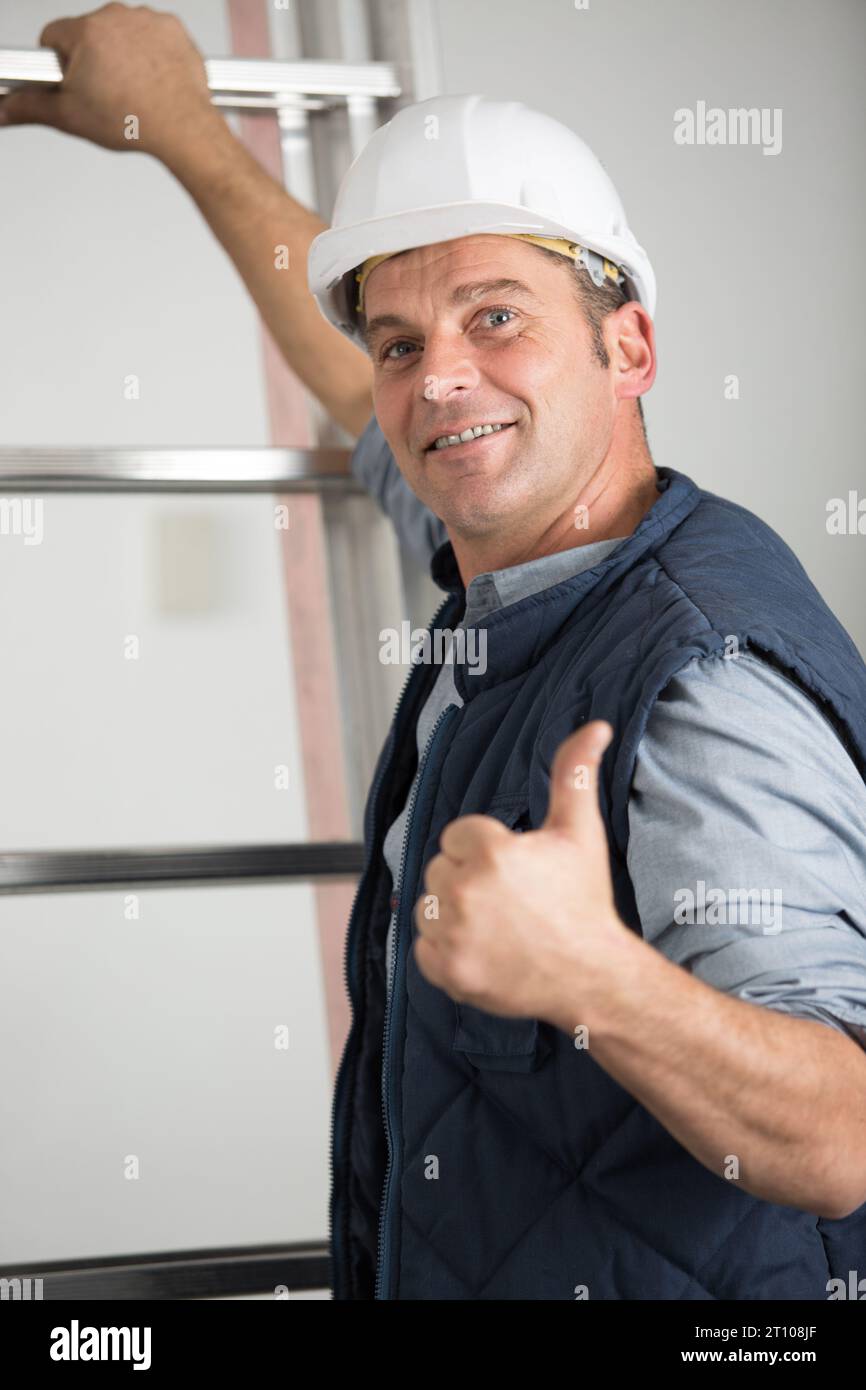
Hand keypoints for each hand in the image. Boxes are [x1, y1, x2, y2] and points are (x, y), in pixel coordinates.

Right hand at [0, 3, 218, 163]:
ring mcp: (146, 20)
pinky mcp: (172, 27)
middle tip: (105, 93)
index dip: (59, 64)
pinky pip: (152, 36)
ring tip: (132, 90)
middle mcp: (116, 17)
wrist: (184, 128)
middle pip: (89, 34)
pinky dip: (151, 54)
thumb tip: (5, 108)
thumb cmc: (134, 122)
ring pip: (121, 34)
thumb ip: (30, 107)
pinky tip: (153, 80)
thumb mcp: (71, 117)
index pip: (53, 36)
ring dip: (122, 56)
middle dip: (92, 60)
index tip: (72, 81)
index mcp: (85, 31)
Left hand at [413, 720, 629, 1021]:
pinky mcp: (447, 972)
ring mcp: (454, 934)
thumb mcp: (580, 830)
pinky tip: (484, 952)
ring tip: (498, 927)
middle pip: (439, 871)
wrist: (594, 975)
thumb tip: (596, 726)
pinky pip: (422, 949)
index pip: (456, 837)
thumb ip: (575, 772)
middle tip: (511, 903)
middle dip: (468, 882)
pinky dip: (445, 953)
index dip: (485, 853)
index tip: (515, 873)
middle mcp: (465, 890)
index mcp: (491, 850)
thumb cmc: (584, 902)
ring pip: (427, 909)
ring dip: (453, 917)